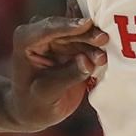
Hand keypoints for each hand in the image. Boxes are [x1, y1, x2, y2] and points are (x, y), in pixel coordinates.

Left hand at [5, 0, 108, 130]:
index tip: (86, 24)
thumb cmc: (34, 103)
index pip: (48, 28)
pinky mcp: (76, 45)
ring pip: (83, 34)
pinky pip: (90, 41)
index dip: (67, 26)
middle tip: (103, 39)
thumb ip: (67, 76)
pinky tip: (109, 50)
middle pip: (69, 29)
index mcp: (26, 39)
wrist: (35, 111)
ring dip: (95, 43)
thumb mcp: (46, 93)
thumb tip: (87, 61)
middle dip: (86, 34)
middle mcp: (44, 34)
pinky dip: (99, 46)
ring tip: (104, 56)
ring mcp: (61, 38)